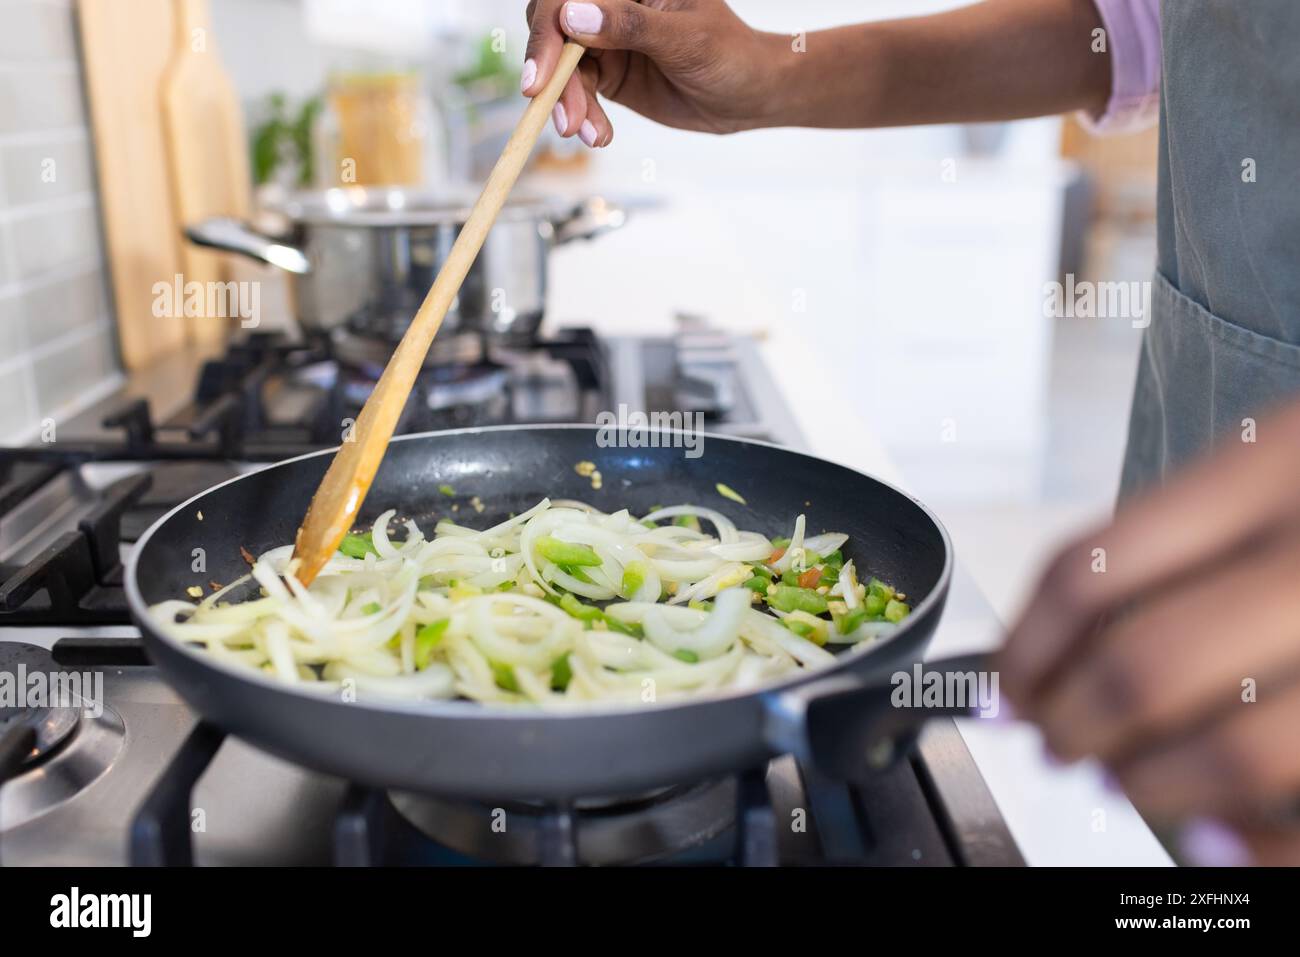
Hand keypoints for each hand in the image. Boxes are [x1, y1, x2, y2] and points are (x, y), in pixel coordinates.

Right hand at [521, 0, 782, 144]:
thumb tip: (574, 16)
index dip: (547, 33)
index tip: (542, 77)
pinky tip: (598, 135)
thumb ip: (629, 26)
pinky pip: (578, 93)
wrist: (749, 95)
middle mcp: (611, 5)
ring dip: (568, 103)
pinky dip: (583, 117)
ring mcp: (605, 39)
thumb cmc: (731, 54)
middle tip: (563, 117)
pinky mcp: (607, 73)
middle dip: (553, 75)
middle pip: (554, 29)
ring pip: (563, 67)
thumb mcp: (685, 39)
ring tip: (586, 133)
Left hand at [997, 399, 1299, 864]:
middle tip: (1055, 743)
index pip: (1094, 568)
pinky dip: (1257, 843)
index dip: (1024, 649)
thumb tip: (1034, 666)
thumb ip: (1172, 549)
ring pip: (1237, 750)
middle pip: (1148, 665)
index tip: (1003, 691)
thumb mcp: (1278, 470)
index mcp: (1278, 463)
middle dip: (1073, 725)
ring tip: (1127, 778)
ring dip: (1152, 785)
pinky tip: (1216, 838)